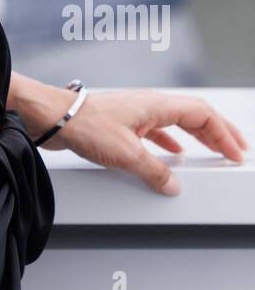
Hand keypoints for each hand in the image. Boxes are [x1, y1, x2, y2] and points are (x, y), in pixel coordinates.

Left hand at [42, 88, 248, 195]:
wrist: (53, 117)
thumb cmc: (85, 124)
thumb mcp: (127, 154)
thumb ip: (155, 171)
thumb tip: (173, 184)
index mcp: (156, 105)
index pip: (202, 114)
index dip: (223, 133)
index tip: (236, 152)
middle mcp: (149, 105)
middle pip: (194, 115)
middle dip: (218, 132)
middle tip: (235, 149)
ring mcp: (136, 113)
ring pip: (176, 122)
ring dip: (198, 136)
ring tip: (212, 151)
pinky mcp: (123, 124)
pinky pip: (157, 131)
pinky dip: (171, 142)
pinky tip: (173, 154)